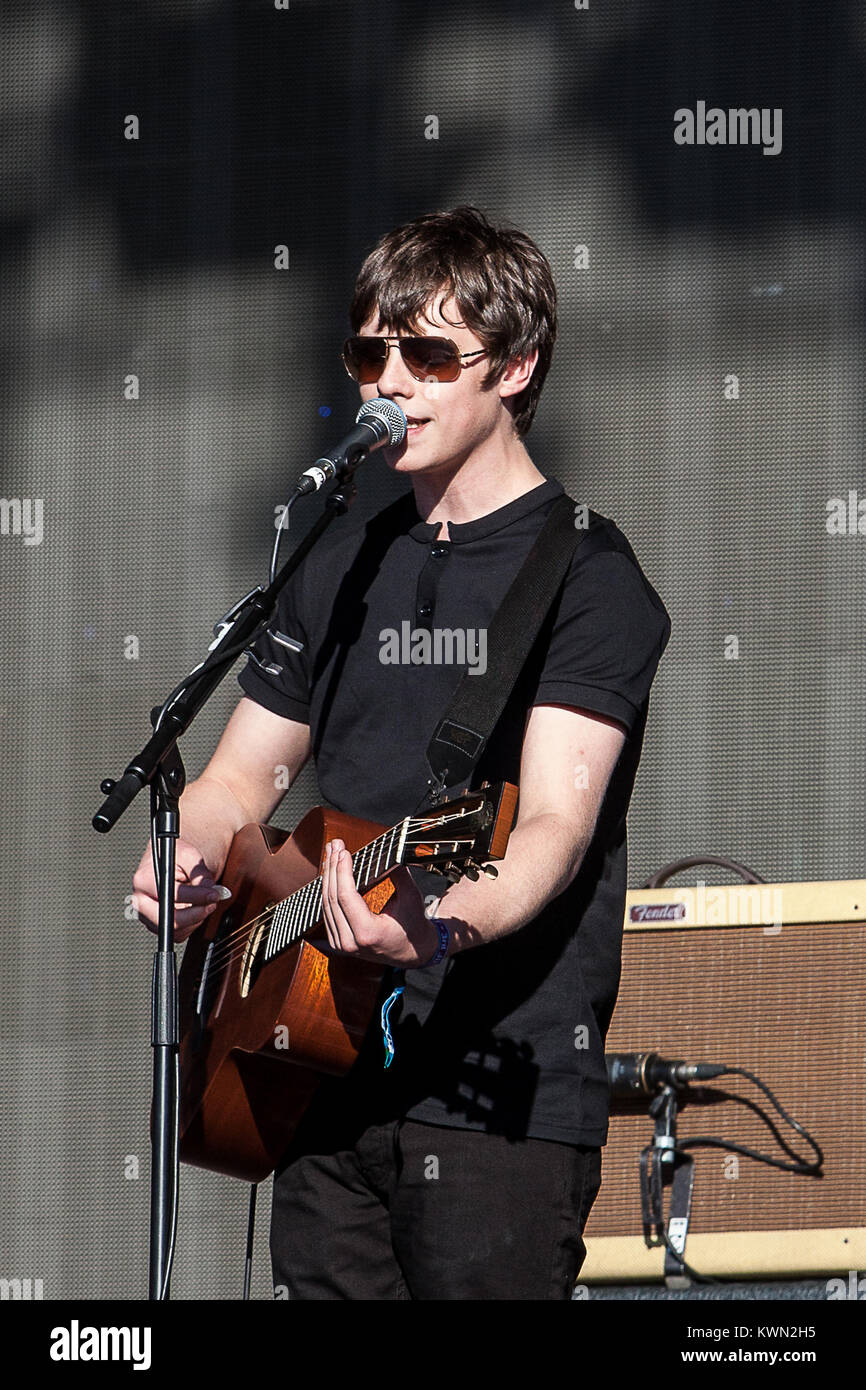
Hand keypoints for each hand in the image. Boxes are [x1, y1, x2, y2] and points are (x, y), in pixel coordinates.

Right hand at [131, 838, 231, 942]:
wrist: (171, 864)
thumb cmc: (176, 858)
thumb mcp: (190, 856)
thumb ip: (200, 873)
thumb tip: (211, 891)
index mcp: (143, 880)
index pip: (170, 895)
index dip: (196, 897)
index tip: (213, 894)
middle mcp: (140, 902)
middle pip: (170, 920)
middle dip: (196, 914)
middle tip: (211, 903)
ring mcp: (147, 917)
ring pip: (177, 930)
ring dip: (197, 918)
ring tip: (204, 902)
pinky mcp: (157, 927)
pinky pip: (179, 934)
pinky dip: (192, 924)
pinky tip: (195, 908)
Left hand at [320, 838, 441, 968]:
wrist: (412, 951)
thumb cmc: (413, 926)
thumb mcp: (411, 898)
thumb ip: (399, 874)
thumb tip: (387, 850)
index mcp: (367, 933)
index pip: (346, 896)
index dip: (342, 871)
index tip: (343, 851)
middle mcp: (350, 942)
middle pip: (332, 898)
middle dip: (332, 868)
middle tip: (334, 846)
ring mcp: (341, 945)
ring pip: (326, 905)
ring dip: (328, 876)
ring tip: (331, 854)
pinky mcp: (337, 942)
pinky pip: (327, 912)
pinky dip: (328, 890)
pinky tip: (331, 873)